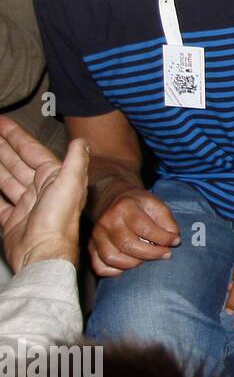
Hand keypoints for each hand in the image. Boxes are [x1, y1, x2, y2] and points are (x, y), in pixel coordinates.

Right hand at [0, 116, 89, 272]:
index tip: (1, 122)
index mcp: (54, 179)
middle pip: (17, 162)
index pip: (32, 151)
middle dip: (3, 146)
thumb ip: (76, 162)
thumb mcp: (70, 186)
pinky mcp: (11, 220)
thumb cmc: (59, 222)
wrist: (43, 255)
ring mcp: (25, 205)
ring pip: (6, 178)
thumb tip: (82, 140)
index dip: (17, 136)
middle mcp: (40, 190)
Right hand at [89, 186, 181, 276]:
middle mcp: (107, 221)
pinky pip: (100, 267)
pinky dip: (116, 271)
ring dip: (134, 263)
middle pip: (128, 245)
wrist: (113, 200)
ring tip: (147, 258)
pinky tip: (129, 264)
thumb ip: (167, 221)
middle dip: (151, 253)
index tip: (175, 242)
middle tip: (165, 254)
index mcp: (124, 207)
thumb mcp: (156, 205)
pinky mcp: (91, 248)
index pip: (144, 227)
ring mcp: (96, 236)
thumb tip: (173, 240)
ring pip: (112, 258)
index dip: (162, 238)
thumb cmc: (138, 206)